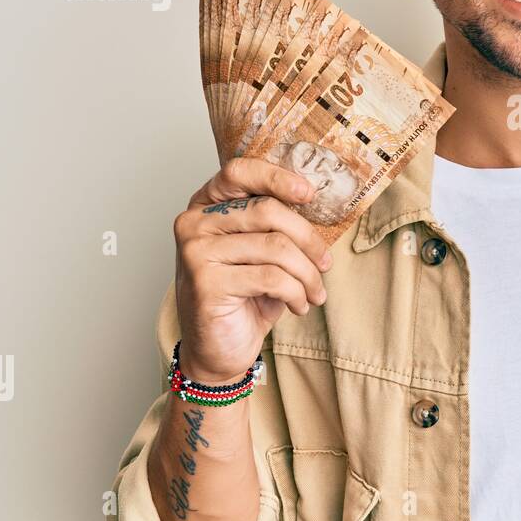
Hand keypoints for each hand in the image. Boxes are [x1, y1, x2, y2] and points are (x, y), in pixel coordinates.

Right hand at [172, 157, 332, 383]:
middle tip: (326, 263)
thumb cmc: (245, 296)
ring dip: (308, 274)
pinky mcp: (206, 282)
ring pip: (276, 247)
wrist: (219, 349)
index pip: (239, 171)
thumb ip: (276, 225)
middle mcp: (194, 223)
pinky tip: (299, 306)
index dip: (278, 178)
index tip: (310, 194)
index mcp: (206, 206)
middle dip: (309, 239)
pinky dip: (296, 293)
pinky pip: (271, 277)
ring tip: (316, 292)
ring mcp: (195, 252)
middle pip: (268, 211)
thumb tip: (319, 205)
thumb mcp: (263, 253)